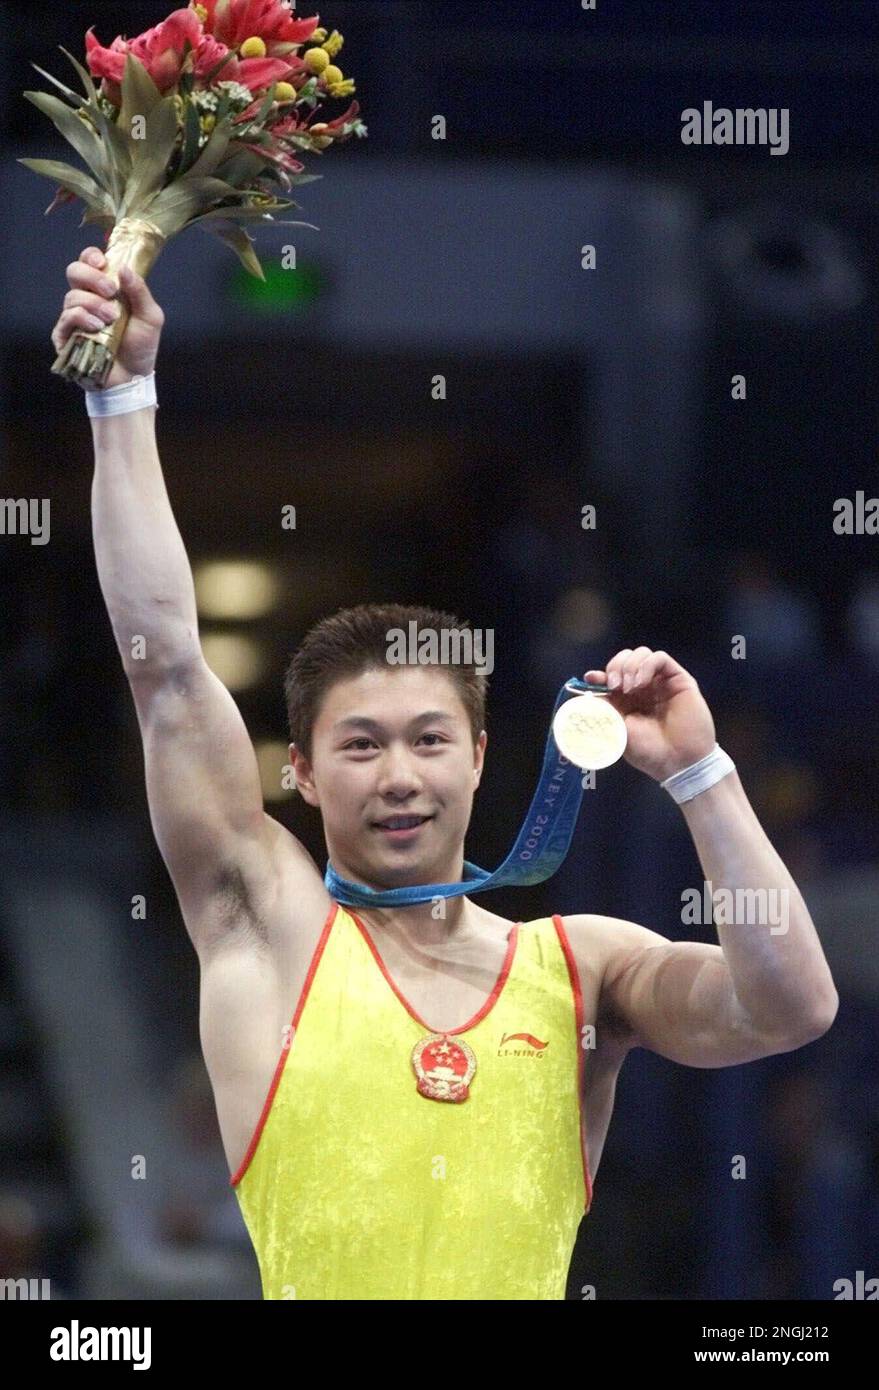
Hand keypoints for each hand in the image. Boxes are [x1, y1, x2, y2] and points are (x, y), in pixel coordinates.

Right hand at [51, 245, 164, 388]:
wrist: (133, 378)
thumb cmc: (141, 347)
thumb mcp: (150, 316)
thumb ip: (140, 291)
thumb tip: (124, 268)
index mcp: (105, 289)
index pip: (89, 262)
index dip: (91, 257)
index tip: (102, 263)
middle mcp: (87, 299)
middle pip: (74, 272)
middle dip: (91, 277)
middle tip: (110, 291)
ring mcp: (74, 317)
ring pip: (72, 296)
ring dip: (93, 304)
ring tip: (111, 319)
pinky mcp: (65, 336)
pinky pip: (66, 318)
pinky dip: (82, 319)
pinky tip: (97, 328)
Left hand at [584, 647, 715, 781]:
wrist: (678, 763)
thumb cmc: (649, 751)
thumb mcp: (617, 730)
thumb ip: (604, 708)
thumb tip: (588, 689)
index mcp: (627, 700)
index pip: (611, 675)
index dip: (601, 673)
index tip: (592, 679)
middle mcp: (643, 688)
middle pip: (625, 659)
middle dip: (615, 667)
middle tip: (614, 686)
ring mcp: (661, 683)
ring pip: (642, 653)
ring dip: (630, 666)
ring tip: (629, 688)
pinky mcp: (678, 680)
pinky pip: (660, 658)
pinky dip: (646, 665)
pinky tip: (641, 683)